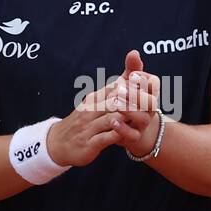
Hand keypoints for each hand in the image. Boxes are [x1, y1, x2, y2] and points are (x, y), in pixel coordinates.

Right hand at [46, 50, 161, 164]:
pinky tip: (129, 132)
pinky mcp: (90, 143)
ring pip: (112, 118)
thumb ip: (113, 90)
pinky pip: (106, 137)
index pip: (115, 87)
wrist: (58, 143)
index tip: (150, 84)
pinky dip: (118, 133)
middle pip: (115, 100)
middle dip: (133, 99)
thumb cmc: (82, 122)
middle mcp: (91, 110)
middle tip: (152, 98)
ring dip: (128, 115)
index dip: (133, 85)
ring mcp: (90, 127)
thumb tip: (130, 67)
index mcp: (94, 98)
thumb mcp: (94, 103)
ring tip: (144, 115)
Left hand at [109, 50, 162, 158]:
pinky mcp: (134, 137)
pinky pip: (132, 134)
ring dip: (129, 110)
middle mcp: (149, 109)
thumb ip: (132, 69)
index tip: (133, 74)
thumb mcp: (130, 85)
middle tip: (121, 89)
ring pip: (142, 118)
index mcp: (150, 94)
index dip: (145, 78)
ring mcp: (143, 124)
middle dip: (136, 94)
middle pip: (150, 101)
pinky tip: (112, 121)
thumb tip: (134, 52)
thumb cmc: (131, 102)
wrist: (132, 131)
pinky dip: (123, 129)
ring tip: (115, 104)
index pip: (154, 84)